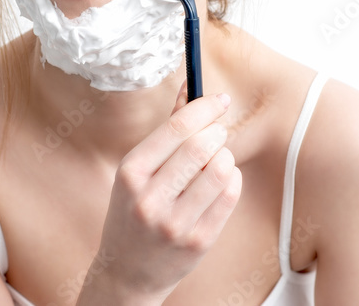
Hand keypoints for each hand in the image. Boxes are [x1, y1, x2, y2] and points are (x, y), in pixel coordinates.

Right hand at [89, 89, 241, 301]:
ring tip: (215, 161)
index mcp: (130, 173)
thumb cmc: (132, 211)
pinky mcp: (198, 241)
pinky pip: (230, 196)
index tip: (219, 100)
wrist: (126, 272)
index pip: (175, 129)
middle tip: (217, 132)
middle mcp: (149, 198)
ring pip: (220, 170)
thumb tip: (190, 87)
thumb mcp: (136, 170)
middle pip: (200, 147)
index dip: (203, 108)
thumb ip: (165, 130)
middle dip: (216, 132)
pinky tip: (221, 181)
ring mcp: (175, 223)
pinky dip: (232, 179)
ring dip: (225, 157)